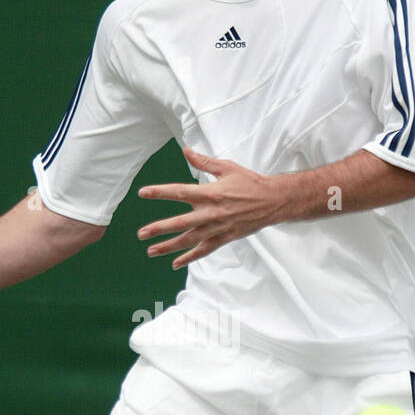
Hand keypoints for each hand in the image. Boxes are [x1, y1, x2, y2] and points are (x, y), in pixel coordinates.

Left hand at [137, 147, 279, 267]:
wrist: (273, 201)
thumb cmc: (250, 183)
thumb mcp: (227, 168)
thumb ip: (204, 162)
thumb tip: (186, 150)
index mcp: (210, 193)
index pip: (179, 192)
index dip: (159, 192)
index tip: (143, 193)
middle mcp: (211, 212)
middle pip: (180, 222)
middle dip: (159, 229)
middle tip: (141, 234)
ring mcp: (217, 228)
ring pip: (189, 240)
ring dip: (169, 247)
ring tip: (151, 251)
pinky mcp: (224, 238)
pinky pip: (204, 250)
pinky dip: (189, 258)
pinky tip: (175, 263)